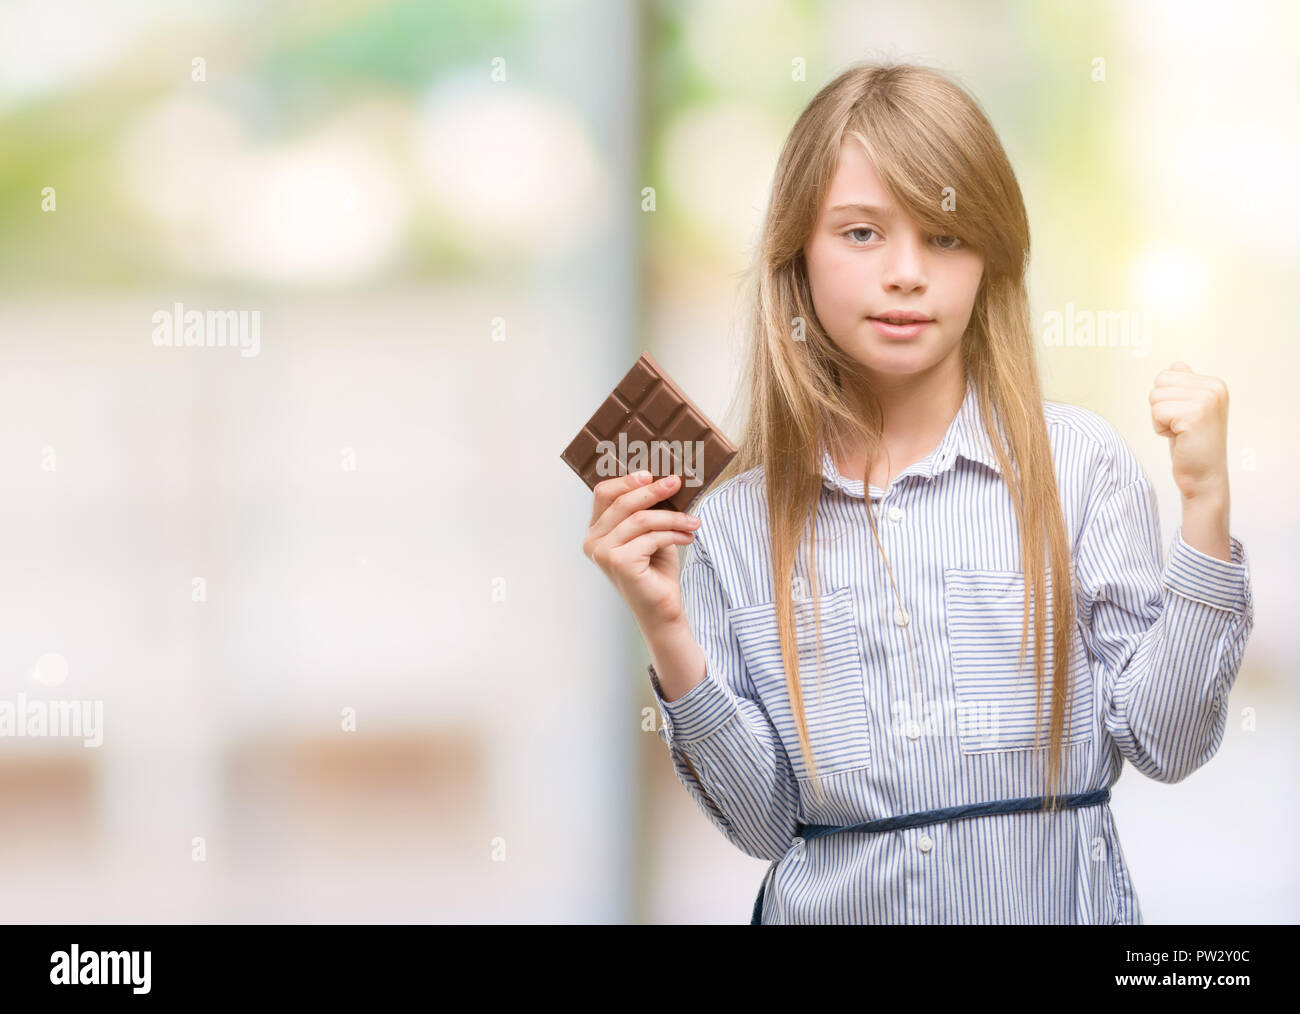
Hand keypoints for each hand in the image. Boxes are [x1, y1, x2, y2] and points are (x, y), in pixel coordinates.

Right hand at [583, 471, 700, 630]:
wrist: (662, 609)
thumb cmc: (656, 570)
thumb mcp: (651, 532)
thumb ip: (648, 510)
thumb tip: (666, 479)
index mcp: (597, 531)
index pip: (603, 494)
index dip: (626, 480)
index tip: (651, 474)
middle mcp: (593, 542)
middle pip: (622, 503)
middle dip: (653, 491)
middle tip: (677, 483)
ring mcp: (602, 553)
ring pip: (640, 520)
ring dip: (672, 517)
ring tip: (693, 522)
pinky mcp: (618, 563)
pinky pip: (650, 537)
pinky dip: (674, 534)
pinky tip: (688, 538)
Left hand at [1149, 361, 1229, 501]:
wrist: (1203, 476)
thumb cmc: (1191, 444)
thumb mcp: (1188, 409)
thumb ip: (1184, 386)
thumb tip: (1175, 365)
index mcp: (1214, 383)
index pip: (1167, 374)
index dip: (1166, 400)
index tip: (1183, 418)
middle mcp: (1214, 387)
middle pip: (1159, 382)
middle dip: (1160, 407)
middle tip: (1180, 426)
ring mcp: (1206, 399)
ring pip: (1155, 396)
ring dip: (1160, 419)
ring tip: (1180, 432)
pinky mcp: (1194, 414)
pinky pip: (1156, 411)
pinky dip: (1160, 428)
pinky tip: (1178, 438)